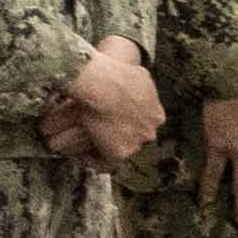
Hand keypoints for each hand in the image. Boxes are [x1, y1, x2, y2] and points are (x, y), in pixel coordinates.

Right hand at [41, 36, 162, 169]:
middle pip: (135, 139)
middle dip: (120, 136)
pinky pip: (105, 163)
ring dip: (106, 148)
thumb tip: (137, 82)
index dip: (129, 122)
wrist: (102, 84)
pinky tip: (81, 157)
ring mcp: (136, 143)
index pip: (145, 124)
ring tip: (88, 147)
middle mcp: (150, 131)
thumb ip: (142, 84)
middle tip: (102, 133)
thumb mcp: (139, 74)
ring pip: (121, 150)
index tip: (115, 120)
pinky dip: (93, 160)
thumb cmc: (115, 74)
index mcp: (156, 115)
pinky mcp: (119, 153)